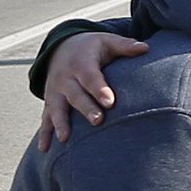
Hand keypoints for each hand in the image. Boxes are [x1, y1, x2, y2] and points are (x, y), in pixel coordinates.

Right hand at [37, 32, 148, 150]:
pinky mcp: (51, 101)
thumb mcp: (107, 41)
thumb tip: (146, 48)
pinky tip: (45, 149)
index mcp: (82, 63)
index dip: (100, 89)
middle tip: (97, 121)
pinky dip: (44, 133)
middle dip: (85, 108)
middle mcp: (66, 78)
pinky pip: (45, 118)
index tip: (110, 102)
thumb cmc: (92, 47)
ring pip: (57, 108)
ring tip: (65, 139)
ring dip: (60, 123)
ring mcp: (56, 91)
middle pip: (75, 95)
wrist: (62, 47)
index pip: (91, 77)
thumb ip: (125, 46)